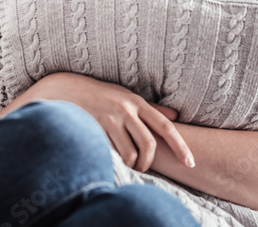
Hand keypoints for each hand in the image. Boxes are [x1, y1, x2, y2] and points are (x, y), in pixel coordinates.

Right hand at [23, 73, 194, 172]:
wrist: (66, 89)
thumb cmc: (101, 95)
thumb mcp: (126, 96)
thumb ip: (150, 108)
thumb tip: (175, 115)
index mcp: (137, 102)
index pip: (165, 126)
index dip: (180, 146)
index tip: (191, 162)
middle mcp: (126, 109)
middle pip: (149, 145)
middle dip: (148, 163)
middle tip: (143, 168)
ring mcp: (110, 119)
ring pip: (130, 154)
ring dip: (130, 163)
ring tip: (124, 161)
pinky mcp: (95, 127)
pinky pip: (111, 153)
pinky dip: (113, 159)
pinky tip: (108, 155)